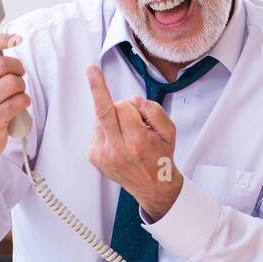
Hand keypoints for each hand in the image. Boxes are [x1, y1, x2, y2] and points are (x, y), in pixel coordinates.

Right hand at [0, 32, 30, 188]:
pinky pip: (18, 101)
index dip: (1, 39)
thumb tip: (7, 40)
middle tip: (17, 75)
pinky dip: (23, 101)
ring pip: (12, 82)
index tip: (16, 38)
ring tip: (15, 93)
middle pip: (1, 64)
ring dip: (21, 86)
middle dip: (17, 68)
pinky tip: (17, 105)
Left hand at [86, 64, 180, 221]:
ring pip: (100, 118)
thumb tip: (134, 100)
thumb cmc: (161, 157)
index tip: (105, 79)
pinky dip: (107, 129)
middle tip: (95, 74)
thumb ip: (154, 111)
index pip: (124, 107)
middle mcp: (117, 150)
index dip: (133, 105)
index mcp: (137, 142)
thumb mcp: (169, 132)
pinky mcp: (94, 156)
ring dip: (113, 118)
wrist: (153, 187)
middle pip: (105, 110)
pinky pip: (97, 130)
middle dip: (104, 93)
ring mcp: (102, 155)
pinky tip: (119, 141)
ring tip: (127, 134)